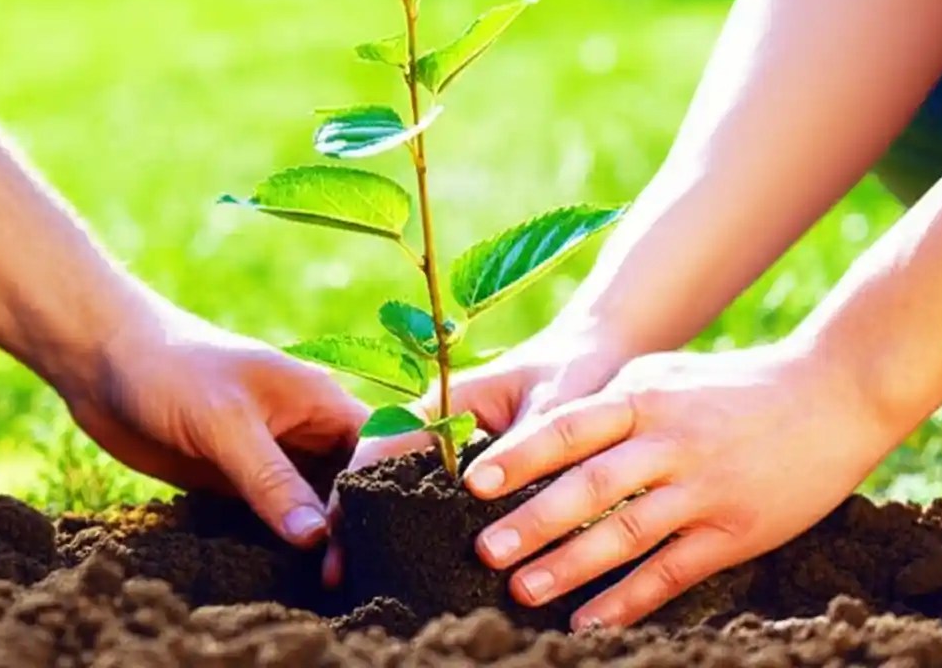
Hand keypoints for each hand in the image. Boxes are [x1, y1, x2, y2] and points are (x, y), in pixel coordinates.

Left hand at [54, 297, 367, 547]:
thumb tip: (317, 539)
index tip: (354, 541)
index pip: (376, 453)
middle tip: (340, 577)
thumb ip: (272, 481)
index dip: (373, 496)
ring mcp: (274, 455)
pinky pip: (277, 515)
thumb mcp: (226, 424)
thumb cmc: (172, 370)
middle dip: (353, 526)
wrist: (101, 361)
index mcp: (321, 401)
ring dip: (320, 539)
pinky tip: (287, 570)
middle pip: (352, 485)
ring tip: (324, 583)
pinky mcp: (241, 478)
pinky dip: (284, 540)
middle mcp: (307, 429)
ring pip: (316, 505)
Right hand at [322, 314, 631, 584]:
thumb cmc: (579, 370)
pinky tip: (424, 576)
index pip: (382, 441)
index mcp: (446, 400)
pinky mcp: (481, 477)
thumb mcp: (555, 408)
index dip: (355, 485)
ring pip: (411, 495)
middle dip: (360, 521)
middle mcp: (441, 428)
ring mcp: (457, 454)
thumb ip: (522, 449)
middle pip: (385, 475)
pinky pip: (447, 506)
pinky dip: (431, 536)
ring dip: (389, 534)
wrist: (603, 355)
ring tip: (367, 586)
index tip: (338, 530)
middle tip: (339, 575)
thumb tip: (483, 495)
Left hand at [463, 340, 903, 628]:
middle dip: (531, 521)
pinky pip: (672, 571)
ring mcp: (704, 487)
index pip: (568, 427)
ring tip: (523, 589)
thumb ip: (611, 402)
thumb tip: (542, 432)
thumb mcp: (667, 373)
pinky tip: (589, 620)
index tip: (473, 483)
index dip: (519, 456)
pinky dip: (628, 599)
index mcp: (645, 396)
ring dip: (570, 565)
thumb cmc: (735, 384)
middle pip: (589, 485)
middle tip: (483, 549)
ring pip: (625, 533)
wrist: (834, 391)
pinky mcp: (735, 529)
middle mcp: (670, 441)